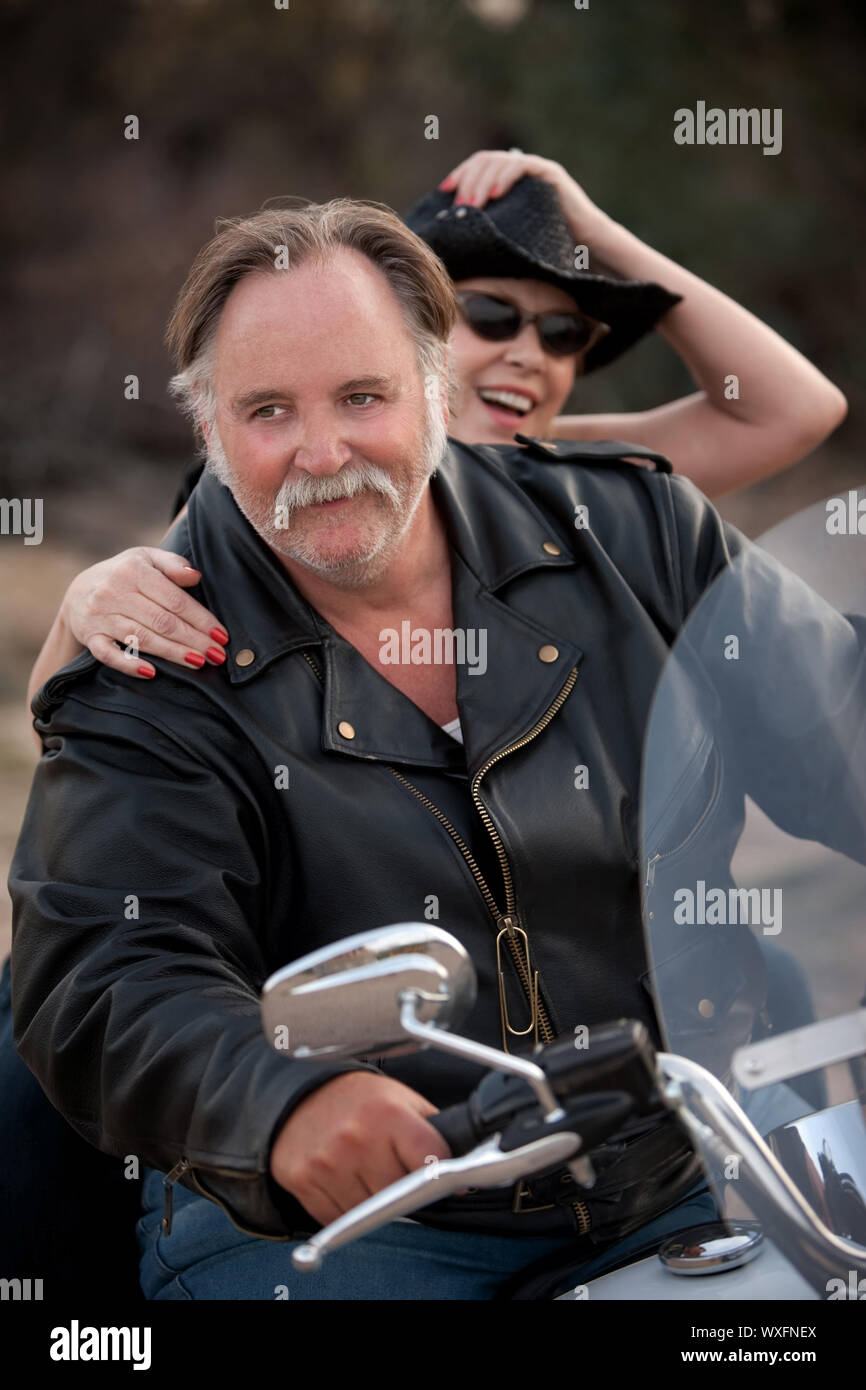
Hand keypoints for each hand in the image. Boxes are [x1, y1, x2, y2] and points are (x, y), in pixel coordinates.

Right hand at [60, 547, 228, 677]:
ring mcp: (100, 616)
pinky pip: (109, 654)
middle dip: (193, 640)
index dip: (201, 619)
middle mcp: (114, 592)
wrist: (79, 591)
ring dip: (173, 653)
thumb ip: (172, 564)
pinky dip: (129, 665)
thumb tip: (195, 575)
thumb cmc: (124, 575)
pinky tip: (152, 673)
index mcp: (133, 570)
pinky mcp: (89, 636)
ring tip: (199, 663)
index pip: (174, 600)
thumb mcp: (147, 559)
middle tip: (217, 655)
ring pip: (142, 638)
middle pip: (162, 621)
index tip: (221, 635)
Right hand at [270, 1071, 451, 1225]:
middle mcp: (356, 1138)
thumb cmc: (362, 1101)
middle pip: (400, 1198)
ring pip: (369, 1215)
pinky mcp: (303, 1180)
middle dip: (406, 1195)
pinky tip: (346, 1183)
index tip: (448, 1184)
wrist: (304, 1095)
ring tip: (370, 1176)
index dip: (444, 1178)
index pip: (431, 1162)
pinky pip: (338, 1219)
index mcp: (388, 1113)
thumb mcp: (403, 1101)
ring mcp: (327, 1162)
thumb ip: (433, 1132)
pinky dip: (348, 1211)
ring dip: (375, 1207)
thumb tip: (465, 1167)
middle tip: (402, 1180)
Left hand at [439, 148, 604, 236]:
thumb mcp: (509, 234)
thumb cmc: (545, 245)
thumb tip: (455, 233)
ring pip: (499, 162)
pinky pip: (522, 166)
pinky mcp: (550, 173)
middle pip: (484, 161)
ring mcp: (535, 168)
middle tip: (458, 206)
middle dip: (468, 181)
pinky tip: (495, 194)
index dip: (459, 175)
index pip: (477, 166)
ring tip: (472, 204)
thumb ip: (489, 225)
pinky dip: (505, 177)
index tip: (443, 192)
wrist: (584, 245)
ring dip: (481, 182)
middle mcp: (519, 168)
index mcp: (507, 179)